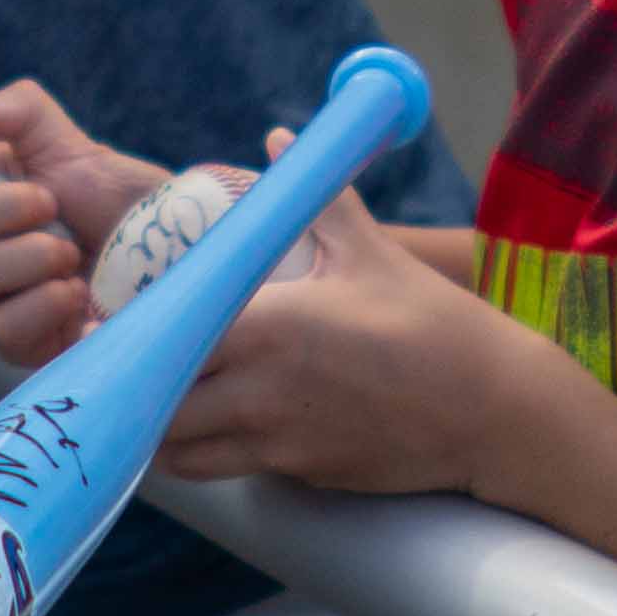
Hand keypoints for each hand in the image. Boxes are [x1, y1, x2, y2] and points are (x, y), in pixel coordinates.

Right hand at [0, 81, 149, 359]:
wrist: (175, 256)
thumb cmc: (121, 202)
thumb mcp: (76, 143)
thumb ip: (22, 111)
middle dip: (2, 207)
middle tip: (51, 204)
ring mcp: (0, 299)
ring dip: (30, 256)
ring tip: (73, 254)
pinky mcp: (29, 344)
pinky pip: (4, 331)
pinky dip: (43, 305)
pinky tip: (77, 294)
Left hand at [157, 188, 548, 498]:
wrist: (495, 411)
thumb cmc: (432, 323)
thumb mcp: (369, 251)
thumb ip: (311, 196)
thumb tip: (276, 139)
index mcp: (268, 325)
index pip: (166, 334)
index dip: (136, 331)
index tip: (122, 318)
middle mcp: (261, 389)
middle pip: (158, 401)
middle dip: (138, 384)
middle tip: (135, 360)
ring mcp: (278, 441)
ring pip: (180, 453)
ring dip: (162, 428)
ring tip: (166, 397)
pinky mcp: (298, 475)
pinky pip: (227, 471)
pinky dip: (206, 454)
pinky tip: (218, 423)